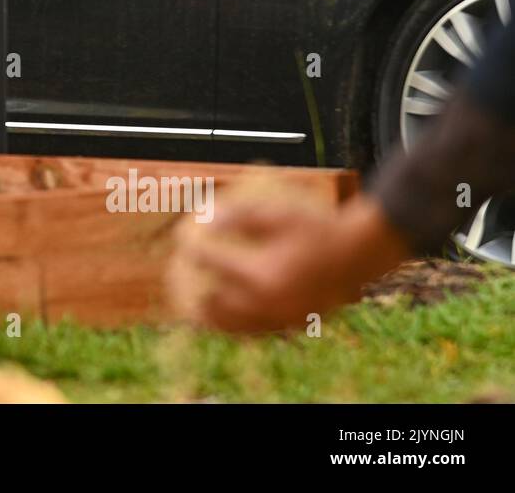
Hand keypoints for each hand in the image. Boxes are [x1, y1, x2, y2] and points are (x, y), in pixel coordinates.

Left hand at [169, 194, 409, 332]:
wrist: (359, 253)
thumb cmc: (318, 227)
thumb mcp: (279, 212)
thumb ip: (242, 215)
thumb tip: (207, 219)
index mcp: (263, 274)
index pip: (216, 264)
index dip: (196, 252)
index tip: (184, 243)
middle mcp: (270, 302)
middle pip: (222, 306)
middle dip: (200, 299)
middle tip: (185, 289)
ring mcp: (284, 316)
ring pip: (240, 325)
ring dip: (218, 319)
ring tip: (203, 313)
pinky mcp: (297, 322)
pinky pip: (262, 330)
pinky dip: (244, 326)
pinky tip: (238, 318)